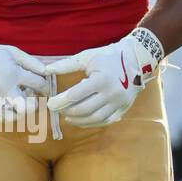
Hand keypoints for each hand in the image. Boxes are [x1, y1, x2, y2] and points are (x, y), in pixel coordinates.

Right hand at [0, 27, 47, 122]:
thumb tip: (47, 71)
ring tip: (22, 105)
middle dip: (35, 104)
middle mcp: (4, 89)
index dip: (45, 86)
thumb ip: (31, 62)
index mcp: (13, 73)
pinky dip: (7, 116)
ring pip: (13, 116)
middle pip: (27, 106)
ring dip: (22, 112)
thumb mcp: (12, 52)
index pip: (38, 84)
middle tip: (35, 100)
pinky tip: (10, 109)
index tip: (45, 87)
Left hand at [46, 26, 163, 127]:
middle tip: (58, 110)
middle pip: (84, 109)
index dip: (60, 101)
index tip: (50, 104)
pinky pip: (105, 122)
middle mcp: (112, 93)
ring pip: (95, 119)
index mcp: (101, 79)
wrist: (135, 60)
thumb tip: (45, 70)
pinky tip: (80, 120)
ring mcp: (119, 103)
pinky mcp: (123, 109)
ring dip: (78, 120)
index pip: (76, 95)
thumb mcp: (86, 57)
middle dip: (67, 111)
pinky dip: (90, 123)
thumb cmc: (107, 57)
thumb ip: (66, 65)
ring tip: (67, 117)